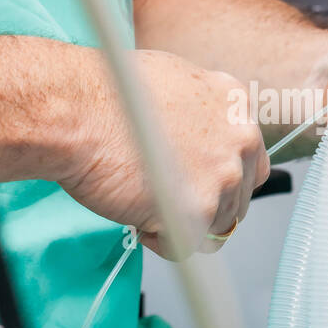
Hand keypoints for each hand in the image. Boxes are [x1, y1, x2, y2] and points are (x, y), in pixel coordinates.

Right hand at [64, 50, 268, 258]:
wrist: (77, 112)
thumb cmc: (107, 94)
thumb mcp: (173, 81)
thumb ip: (201, 112)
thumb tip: (199, 136)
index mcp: (236, 104)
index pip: (250, 159)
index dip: (219, 176)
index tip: (195, 181)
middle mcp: (241, 138)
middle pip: (239, 196)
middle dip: (204, 202)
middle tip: (164, 192)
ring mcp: (223, 176)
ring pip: (215, 225)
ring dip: (181, 220)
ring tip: (142, 196)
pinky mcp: (198, 211)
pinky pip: (185, 246)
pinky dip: (159, 239)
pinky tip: (136, 212)